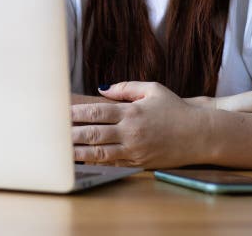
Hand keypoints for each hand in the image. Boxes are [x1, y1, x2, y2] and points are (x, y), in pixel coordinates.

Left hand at [71, 81, 207, 167]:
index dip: (76, 113)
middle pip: (93, 133)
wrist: (200, 134)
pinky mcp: (138, 163)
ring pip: (99, 153)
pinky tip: (80, 161)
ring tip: (59, 150)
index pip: (96, 112)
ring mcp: (134, 150)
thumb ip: (125, 87)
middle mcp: (131, 132)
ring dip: (77, 152)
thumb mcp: (152, 89)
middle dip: (70, 133)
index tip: (59, 112)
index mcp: (132, 112)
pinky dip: (95, 163)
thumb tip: (101, 88)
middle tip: (51, 133)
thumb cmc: (175, 109)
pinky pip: (112, 164)